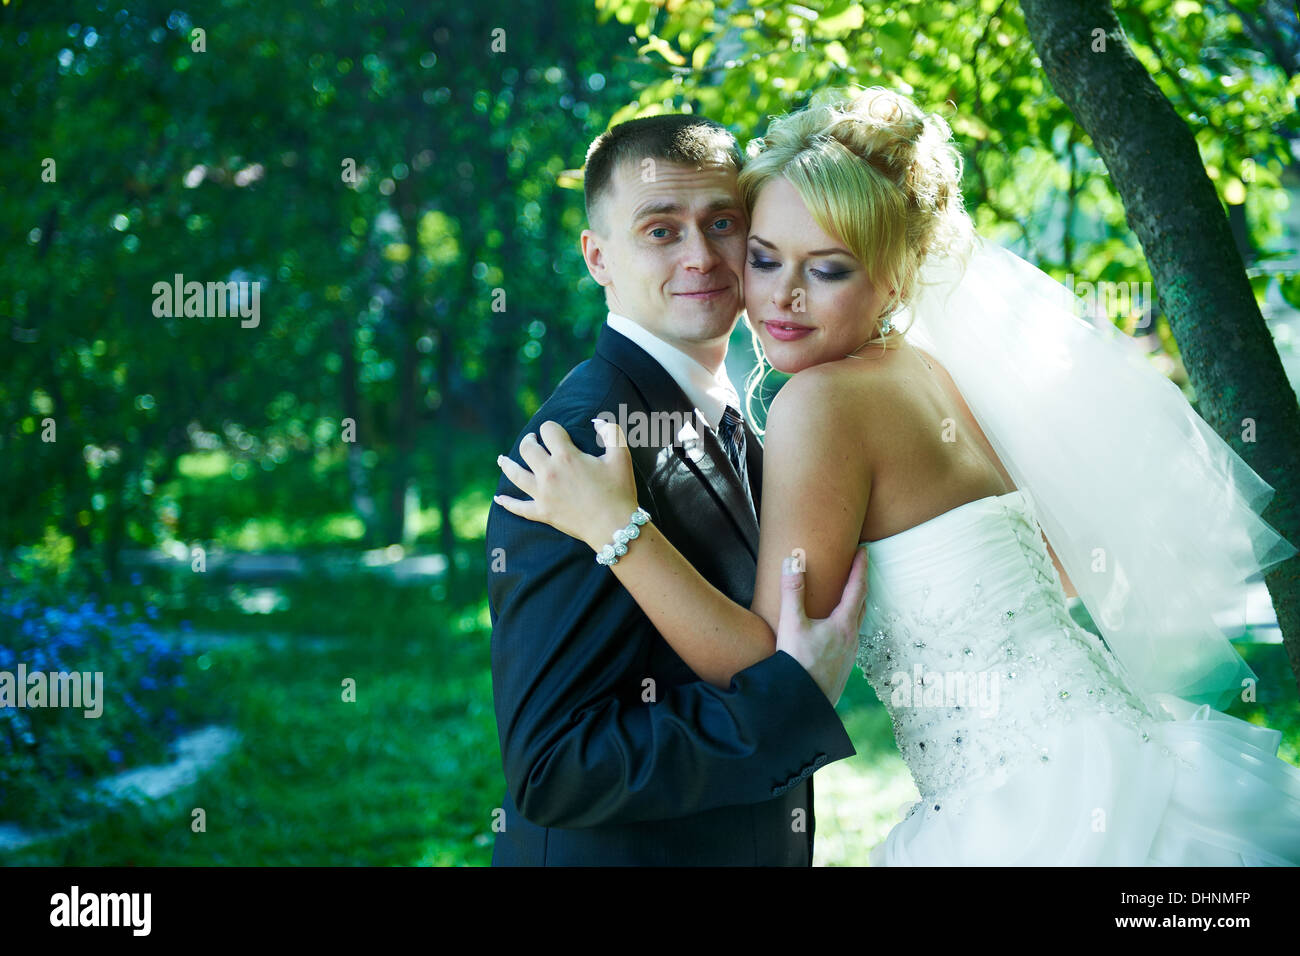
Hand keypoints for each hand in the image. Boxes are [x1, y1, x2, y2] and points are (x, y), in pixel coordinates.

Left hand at [494, 419, 639, 550]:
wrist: (614, 526)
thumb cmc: (619, 491)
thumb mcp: (621, 456)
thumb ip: (610, 432)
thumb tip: (597, 422)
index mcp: (566, 456)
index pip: (549, 430)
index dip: (552, 428)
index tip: (558, 433)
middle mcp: (549, 473)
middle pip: (527, 448)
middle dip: (530, 440)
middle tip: (533, 440)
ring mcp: (542, 494)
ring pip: (515, 474)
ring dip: (507, 464)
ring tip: (502, 460)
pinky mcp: (542, 512)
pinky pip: (519, 507)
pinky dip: (507, 503)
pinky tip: (499, 498)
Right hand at [775, 545, 868, 706]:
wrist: (803, 704)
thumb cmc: (798, 664)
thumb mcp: (792, 624)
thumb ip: (792, 591)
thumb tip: (792, 560)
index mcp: (844, 624)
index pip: (858, 588)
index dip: (861, 567)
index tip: (864, 551)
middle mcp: (852, 638)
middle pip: (863, 605)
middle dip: (862, 584)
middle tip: (860, 569)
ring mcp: (849, 655)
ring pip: (857, 623)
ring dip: (856, 606)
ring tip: (849, 596)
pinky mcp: (842, 667)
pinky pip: (849, 638)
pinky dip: (847, 624)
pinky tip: (835, 631)